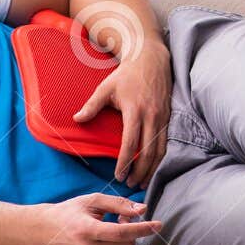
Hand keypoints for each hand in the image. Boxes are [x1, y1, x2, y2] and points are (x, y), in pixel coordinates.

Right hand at [36, 193, 160, 244]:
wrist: (43, 231)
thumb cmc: (69, 212)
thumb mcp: (91, 200)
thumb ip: (118, 203)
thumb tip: (142, 210)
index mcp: (86, 230)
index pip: (122, 233)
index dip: (143, 229)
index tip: (158, 224)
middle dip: (133, 232)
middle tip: (124, 220)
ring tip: (119, 233)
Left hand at [73, 42, 170, 186]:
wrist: (151, 59)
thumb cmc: (126, 74)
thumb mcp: (106, 87)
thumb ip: (92, 106)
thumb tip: (77, 119)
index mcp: (134, 110)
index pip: (130, 143)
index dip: (124, 162)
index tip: (118, 176)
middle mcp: (151, 116)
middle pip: (148, 151)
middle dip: (140, 171)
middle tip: (130, 185)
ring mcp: (162, 117)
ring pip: (160, 150)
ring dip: (152, 168)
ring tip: (142, 182)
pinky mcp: (168, 117)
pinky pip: (166, 143)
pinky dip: (160, 158)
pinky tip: (153, 167)